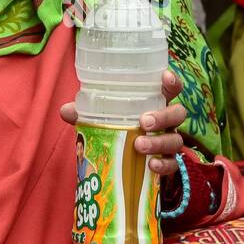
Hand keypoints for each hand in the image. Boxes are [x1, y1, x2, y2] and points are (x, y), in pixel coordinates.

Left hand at [60, 68, 187, 176]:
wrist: (131, 161)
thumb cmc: (120, 127)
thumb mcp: (103, 117)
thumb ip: (85, 112)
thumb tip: (65, 110)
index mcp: (153, 103)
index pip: (169, 88)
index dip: (172, 81)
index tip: (165, 77)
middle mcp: (166, 121)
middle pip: (177, 114)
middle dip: (163, 116)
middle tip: (143, 121)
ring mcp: (169, 141)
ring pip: (175, 140)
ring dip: (158, 142)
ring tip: (139, 145)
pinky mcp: (168, 163)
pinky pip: (173, 165)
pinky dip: (163, 165)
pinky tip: (151, 165)